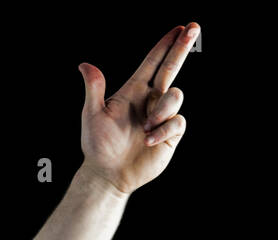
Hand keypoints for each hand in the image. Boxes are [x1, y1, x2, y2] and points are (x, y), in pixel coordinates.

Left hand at [78, 22, 197, 195]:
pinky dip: (162, 130)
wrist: (108, 174)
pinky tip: (148, 141)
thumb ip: (94, 89)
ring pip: (175, 97)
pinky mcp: (171, 133)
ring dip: (161, 110)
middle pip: (171, 68)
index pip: (153, 62)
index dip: (165, 45)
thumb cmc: (98, 146)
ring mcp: (162, 116)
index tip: (179, 28)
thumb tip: (84, 65)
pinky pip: (176, 122)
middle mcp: (150, 100)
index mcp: (133, 91)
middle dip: (182, 47)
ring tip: (144, 129)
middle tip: (194, 27)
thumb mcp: (92, 116)